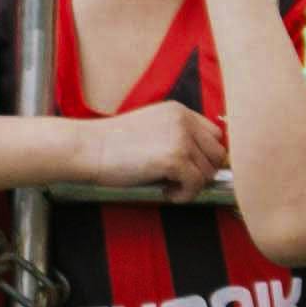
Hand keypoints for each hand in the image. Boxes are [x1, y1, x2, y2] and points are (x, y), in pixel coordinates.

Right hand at [82, 102, 227, 200]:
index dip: (206, 155)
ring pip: (208, 172)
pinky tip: (166, 193)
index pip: (214, 134)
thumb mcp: (151, 128)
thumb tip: (200, 164)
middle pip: (217, 153)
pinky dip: (184, 195)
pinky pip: (196, 185)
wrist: (89, 148)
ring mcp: (181, 139)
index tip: (191, 168)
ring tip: (168, 187)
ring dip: (192, 185)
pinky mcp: (175, 159)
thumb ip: (176, 136)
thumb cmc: (112, 144)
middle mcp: (184, 121)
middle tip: (179, 181)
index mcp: (178, 111)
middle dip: (202, 172)